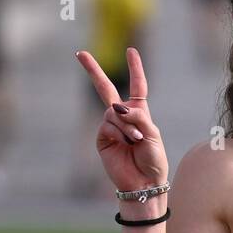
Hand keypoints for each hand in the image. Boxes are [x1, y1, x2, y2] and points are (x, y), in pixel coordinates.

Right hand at [75, 46, 168, 191]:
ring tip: (136, 141)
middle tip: (80, 53)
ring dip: (127, 125)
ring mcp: (110, 126)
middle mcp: (122, 116)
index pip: (137, 86)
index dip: (135, 68)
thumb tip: (117, 106)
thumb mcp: (153, 134)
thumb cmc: (153, 159)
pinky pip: (108, 125)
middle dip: (93, 70)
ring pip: (113, 112)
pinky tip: (128, 144)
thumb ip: (138, 117)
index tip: (130, 51)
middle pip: (105, 88)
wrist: (144, 182)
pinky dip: (120, 132)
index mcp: (139, 112)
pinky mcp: (102, 138)